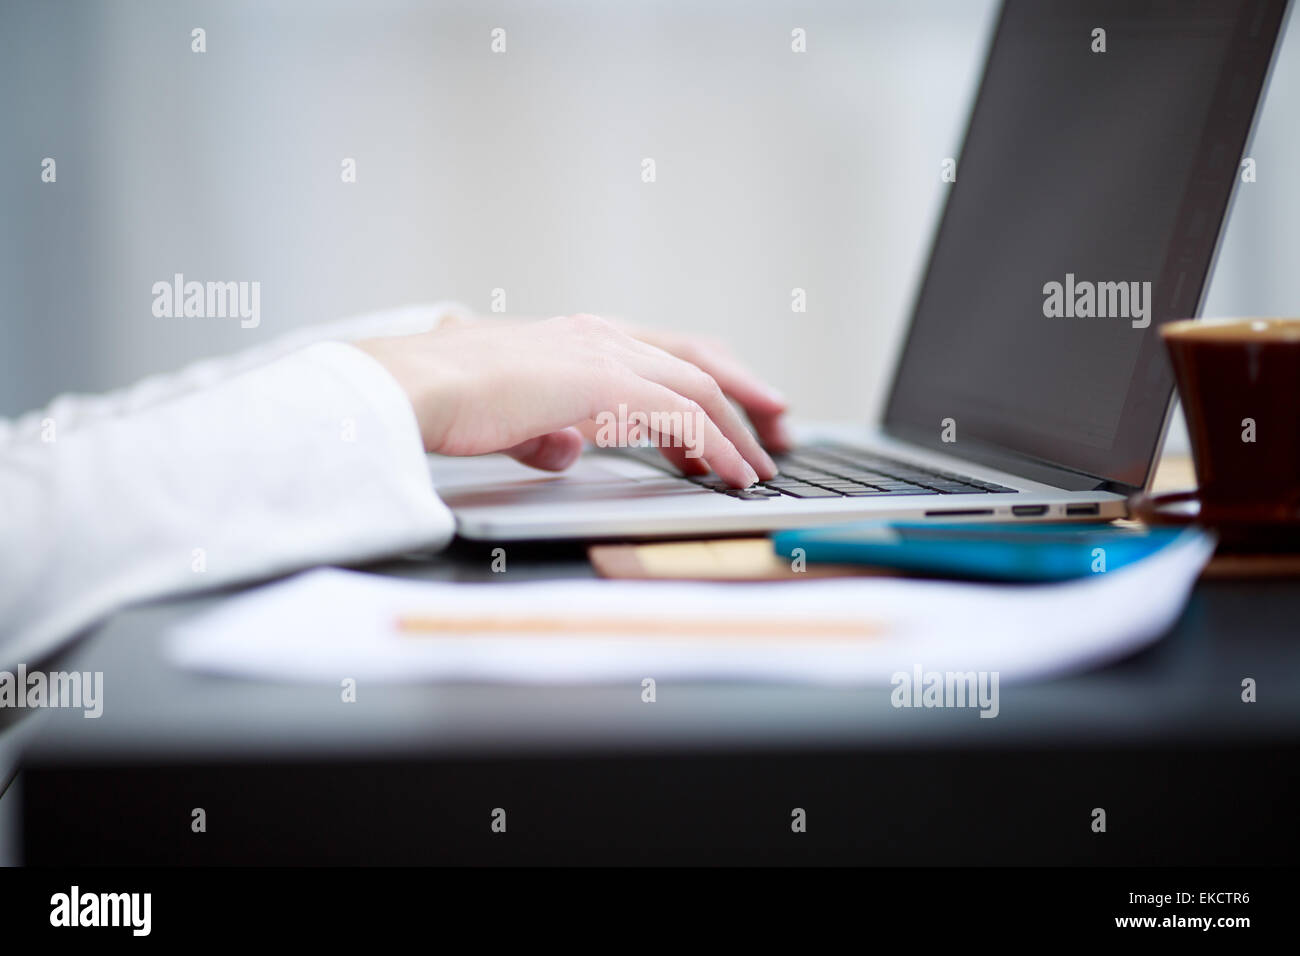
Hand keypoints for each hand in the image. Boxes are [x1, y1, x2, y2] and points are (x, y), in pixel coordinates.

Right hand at [354, 314, 781, 487]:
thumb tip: (565, 450)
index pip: (664, 353)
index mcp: (579, 337)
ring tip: (760, 466)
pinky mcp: (605, 384)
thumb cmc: (445, 398)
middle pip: (698, 360)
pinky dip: (715, 446)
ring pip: (698, 390)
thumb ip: (545, 429)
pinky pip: (683, 417)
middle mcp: (600, 335)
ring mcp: (605, 355)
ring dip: (736, 430)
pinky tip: (730, 474)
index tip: (737, 412)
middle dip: (745, 395)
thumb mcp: (508, 414)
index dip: (709, 381)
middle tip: (778, 428)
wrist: (411, 387)